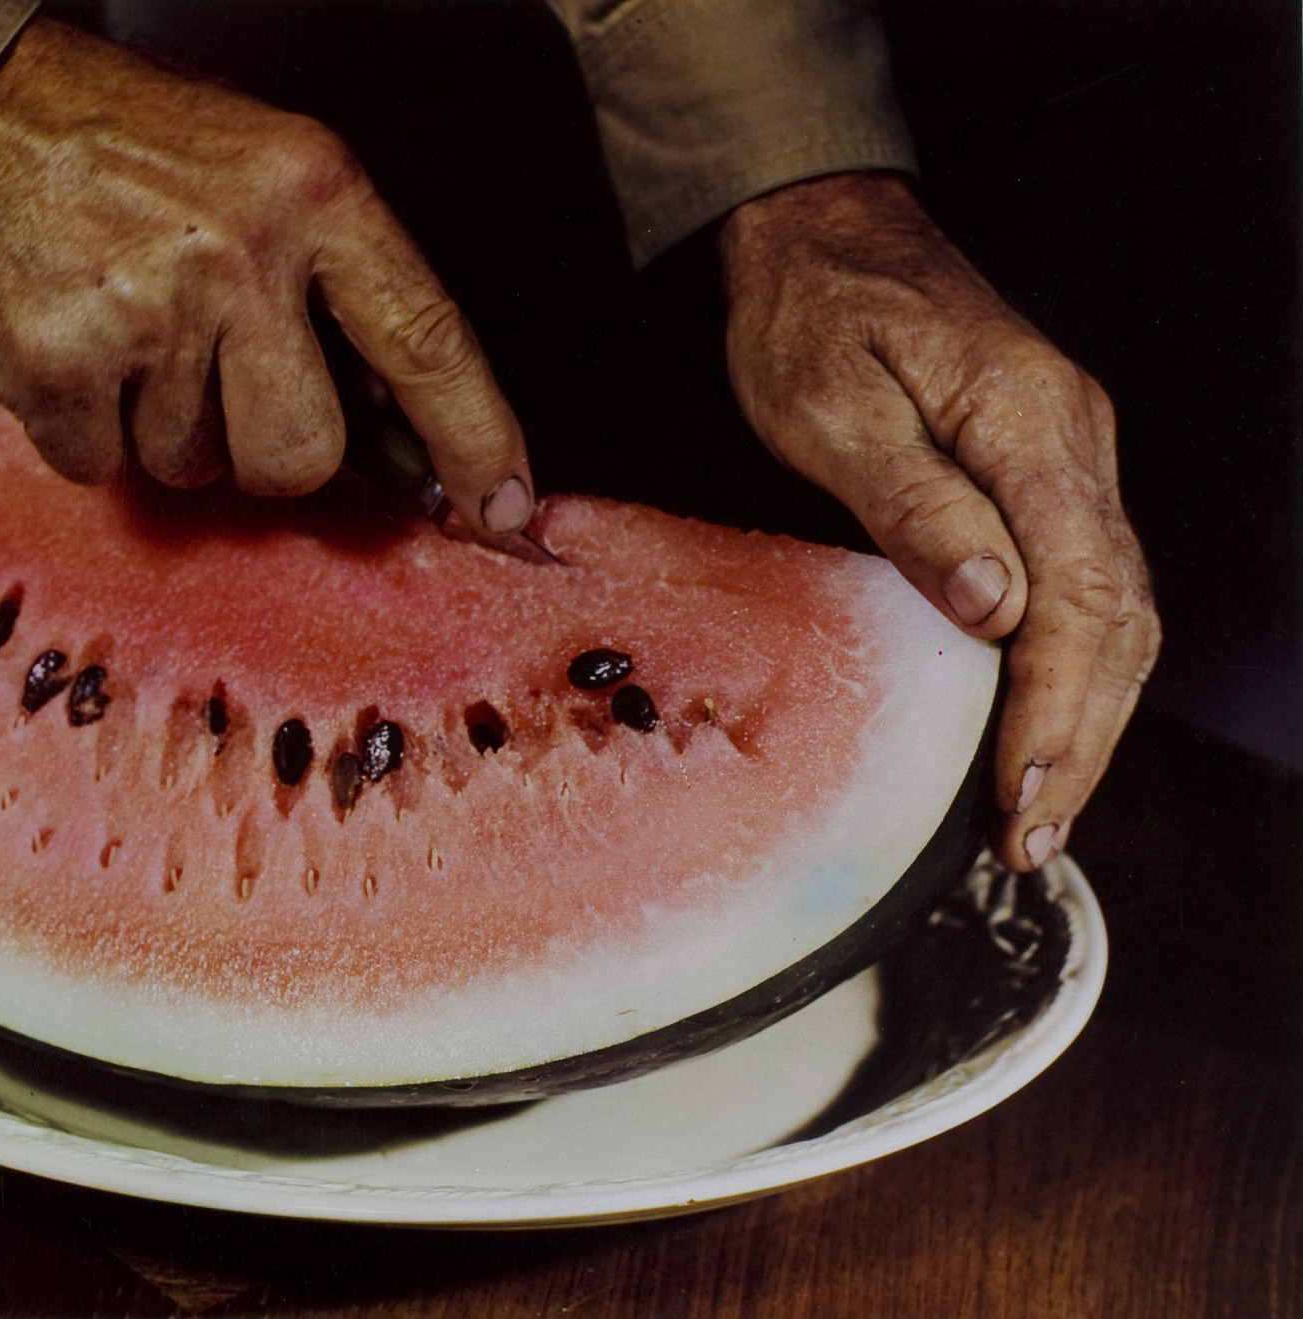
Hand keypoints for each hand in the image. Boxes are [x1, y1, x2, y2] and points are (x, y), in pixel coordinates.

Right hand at [0, 18, 534, 538]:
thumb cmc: (136, 156)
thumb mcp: (270, 180)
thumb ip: (343, 301)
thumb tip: (407, 453)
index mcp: (315, 191)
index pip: (427, 341)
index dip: (476, 442)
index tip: (506, 512)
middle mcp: (239, 251)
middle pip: (301, 458)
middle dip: (266, 454)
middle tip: (219, 383)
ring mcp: (143, 309)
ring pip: (197, 473)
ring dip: (169, 431)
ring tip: (132, 335)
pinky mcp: (54, 361)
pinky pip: (104, 469)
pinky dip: (89, 433)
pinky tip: (75, 350)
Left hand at [719, 172, 1159, 870]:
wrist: (825, 233)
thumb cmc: (812, 313)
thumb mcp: (833, 407)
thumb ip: (916, 507)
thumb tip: (994, 610)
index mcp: (1029, 428)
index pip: (1079, 598)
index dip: (1056, 712)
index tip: (1022, 798)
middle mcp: (1074, 447)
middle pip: (1118, 620)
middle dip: (1081, 741)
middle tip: (1032, 840)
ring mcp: (1071, 458)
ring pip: (1117, 612)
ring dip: (1087, 720)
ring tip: (1042, 813)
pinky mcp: (1046, 471)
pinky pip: (1088, 587)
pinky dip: (1074, 672)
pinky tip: (1044, 728)